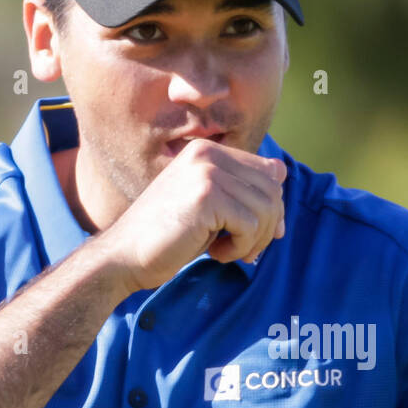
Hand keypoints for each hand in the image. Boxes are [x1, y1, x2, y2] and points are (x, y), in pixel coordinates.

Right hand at [104, 139, 286, 292]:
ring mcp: (206, 171)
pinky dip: (240, 247)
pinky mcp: (206, 195)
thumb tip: (283, 172)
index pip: (268, 173)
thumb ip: (241, 189)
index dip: (272, 209)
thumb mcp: (210, 208)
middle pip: (272, 190)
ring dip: (254, 240)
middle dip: (267, 227)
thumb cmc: (168, 237)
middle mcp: (208, 153)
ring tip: (228, 251)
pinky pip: (250, 225)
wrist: (124, 256)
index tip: (257, 236)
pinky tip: (216, 253)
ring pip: (266, 209)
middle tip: (244, 250)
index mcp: (207, 151)